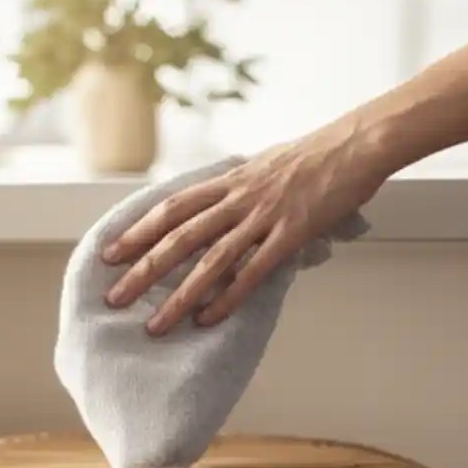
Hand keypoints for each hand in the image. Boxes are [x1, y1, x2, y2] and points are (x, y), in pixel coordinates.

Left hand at [101, 123, 389, 334]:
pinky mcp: (291, 233)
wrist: (357, 143)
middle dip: (142, 270)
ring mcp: (263, 216)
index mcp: (229, 181)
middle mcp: (238, 199)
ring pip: (210, 261)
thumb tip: (223, 204)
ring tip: (155, 324)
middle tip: (114, 297)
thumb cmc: (315, 155)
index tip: (110, 253)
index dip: (137, 231)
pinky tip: (208, 319)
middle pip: (178, 238)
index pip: (171, 208)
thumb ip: (239, 187)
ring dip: (179, 296)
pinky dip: (229, 297)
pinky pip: (253, 271)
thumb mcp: (264, 164)